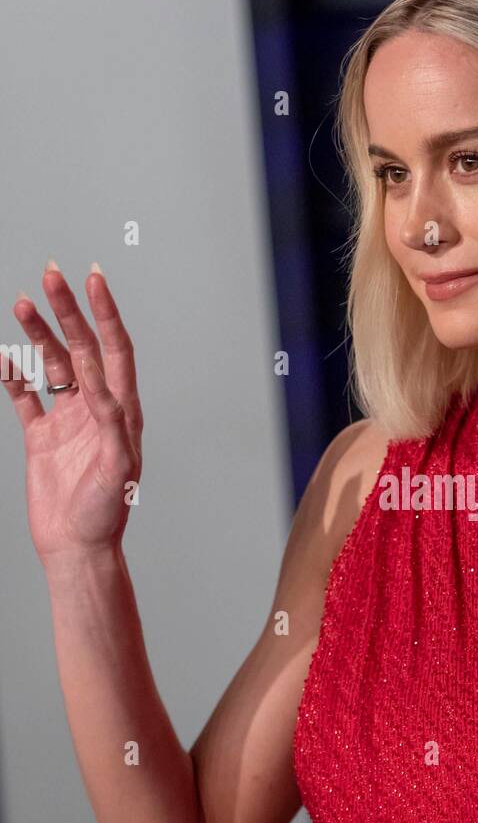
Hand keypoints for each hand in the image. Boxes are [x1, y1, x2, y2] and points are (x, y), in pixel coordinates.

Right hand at [1, 263, 142, 563]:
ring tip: (21, 303)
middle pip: (81, 346)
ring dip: (38, 333)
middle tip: (50, 274)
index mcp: (121, 410)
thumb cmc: (106, 512)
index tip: (93, 279)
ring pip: (52, 364)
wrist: (76, 547)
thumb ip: (109, 417)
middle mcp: (97, 409)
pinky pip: (25, 396)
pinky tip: (3, 354)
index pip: (115, 349)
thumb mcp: (117, 464)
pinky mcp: (42, 436)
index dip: (105, 313)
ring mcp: (68, 420)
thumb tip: (94, 372)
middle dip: (67, 310)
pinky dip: (13, 374)